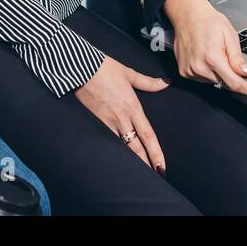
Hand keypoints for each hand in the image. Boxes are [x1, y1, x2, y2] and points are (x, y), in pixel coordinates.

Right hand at [73, 56, 170, 170]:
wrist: (81, 68)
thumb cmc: (105, 68)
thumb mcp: (129, 73)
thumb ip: (149, 82)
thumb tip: (164, 83)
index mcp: (133, 107)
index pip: (148, 136)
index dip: (156, 153)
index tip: (162, 166)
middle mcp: (122, 118)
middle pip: (136, 148)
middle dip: (146, 164)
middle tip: (154, 177)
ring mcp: (107, 122)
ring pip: (122, 148)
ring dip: (131, 162)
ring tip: (137, 175)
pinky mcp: (95, 122)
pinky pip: (106, 141)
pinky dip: (113, 152)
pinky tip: (115, 162)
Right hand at [164, 0, 246, 96]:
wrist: (187, 15)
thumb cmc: (208, 21)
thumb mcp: (229, 35)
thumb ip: (237, 58)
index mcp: (213, 58)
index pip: (235, 84)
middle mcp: (200, 67)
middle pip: (225, 84)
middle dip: (235, 78)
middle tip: (234, 62)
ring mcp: (190, 71)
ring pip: (214, 82)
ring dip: (221, 74)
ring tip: (216, 53)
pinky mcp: (184, 72)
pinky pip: (203, 79)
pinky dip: (209, 72)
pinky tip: (207, 58)